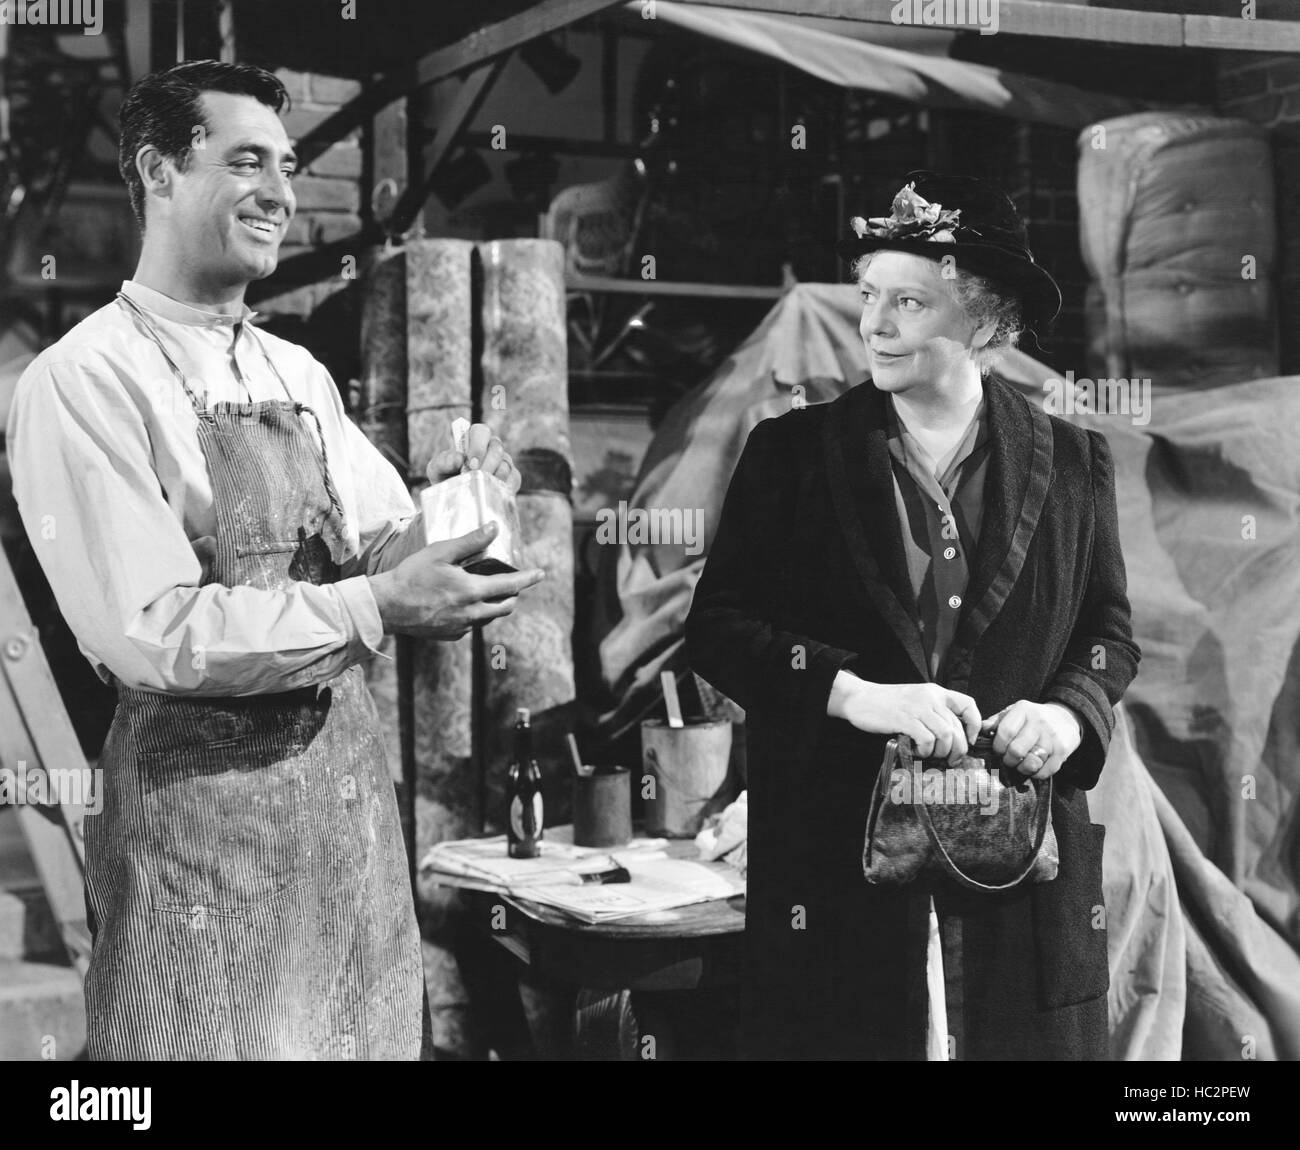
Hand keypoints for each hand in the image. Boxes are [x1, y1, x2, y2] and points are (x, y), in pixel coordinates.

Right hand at [368, 522, 544, 639]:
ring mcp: (462, 627)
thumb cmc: (412, 575)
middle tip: (511, 582)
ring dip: (494, 605)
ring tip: (485, 590)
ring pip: (489, 617)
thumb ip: (471, 541)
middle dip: (513, 594)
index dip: (528, 579)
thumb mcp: (441, 552)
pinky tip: (462, 604)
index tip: (541, 574)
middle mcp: (472, 613)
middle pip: (506, 606)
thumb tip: (494, 528)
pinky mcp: (451, 635)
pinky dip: (475, 614)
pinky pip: (472, 625)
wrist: (387, 607)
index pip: (511, 586)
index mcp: (472, 591)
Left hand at [426, 423, 520, 492]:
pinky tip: (490, 493)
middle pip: (497, 447)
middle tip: (475, 477)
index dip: (478, 445)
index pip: (481, 431)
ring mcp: (503, 462)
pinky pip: (513, 479)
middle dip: (486, 463)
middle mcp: (491, 447)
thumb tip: (459, 458)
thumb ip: (443, 461)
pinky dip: (502, 486)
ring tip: (479, 488)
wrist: (453, 499)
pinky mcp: (512, 478)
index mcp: (473, 439)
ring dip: (492, 477)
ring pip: (505, 464)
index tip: (470, 463)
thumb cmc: (445, 478)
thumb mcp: (436, 470)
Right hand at [829, 673, 981, 762]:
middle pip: (957, 727)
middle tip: (951, 760)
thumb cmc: (887, 703)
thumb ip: (933, 712)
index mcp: (936, 692)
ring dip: (942, 751)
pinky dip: (925, 751)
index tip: (968, 739)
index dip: (974, 724)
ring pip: (946, 735)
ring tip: (931, 755)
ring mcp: (918, 708)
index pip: (968, 704)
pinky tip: (917, 751)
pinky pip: (927, 740)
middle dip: (958, 749)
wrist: (859, 698)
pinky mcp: (905, 720)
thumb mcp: (916, 700)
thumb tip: (952, 738)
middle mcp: (931, 698)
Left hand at [980, 700, 1081, 779]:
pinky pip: (1045, 771)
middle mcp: (1039, 722)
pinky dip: (1036, 774)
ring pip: (1031, 763)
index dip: (998, 746)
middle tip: (1009, 759)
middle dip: (1008, 760)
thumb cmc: (1033, 718)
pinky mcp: (1063, 751)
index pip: (1005, 732)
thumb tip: (978, 731)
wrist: (1066, 717)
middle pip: (1016, 750)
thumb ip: (996, 722)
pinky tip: (1034, 767)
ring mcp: (1052, 737)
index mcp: (1023, 710)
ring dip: (1022, 768)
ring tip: (1021, 764)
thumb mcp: (1014, 712)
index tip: (998, 750)